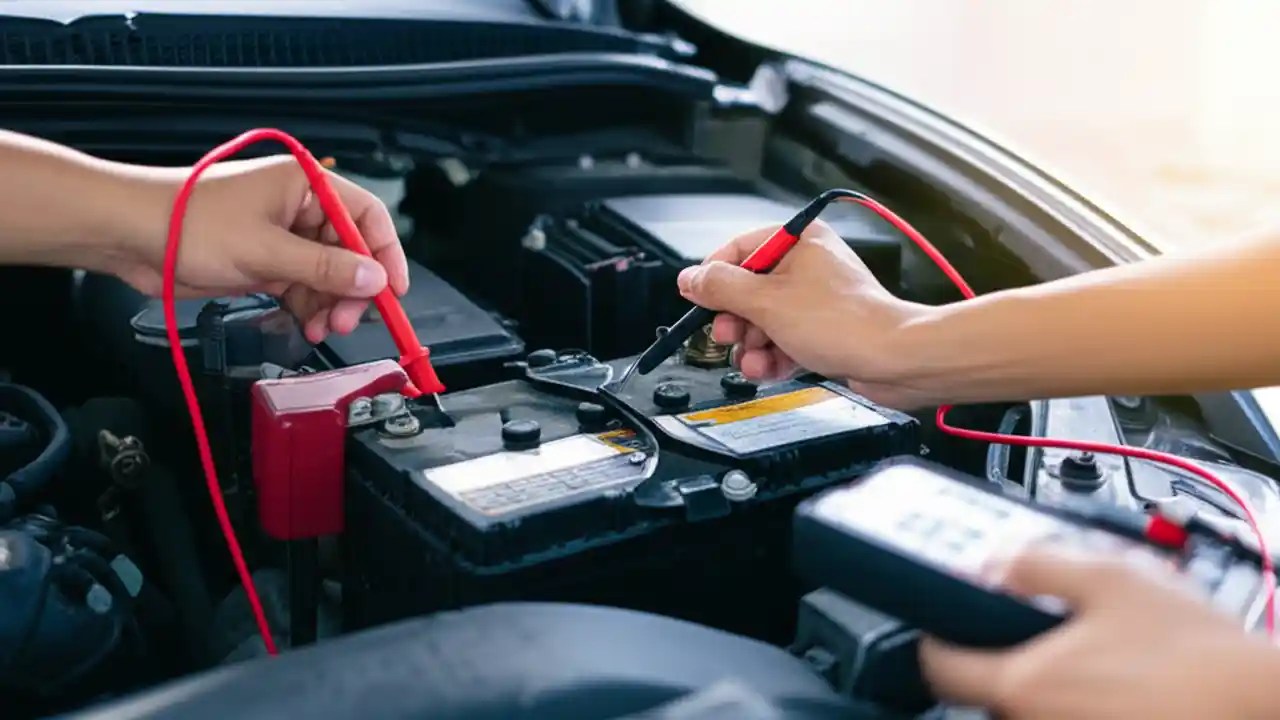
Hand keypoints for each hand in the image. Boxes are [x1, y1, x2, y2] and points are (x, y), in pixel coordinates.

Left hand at [108, 155, 408, 343]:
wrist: (131, 234)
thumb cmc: (191, 224)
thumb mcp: (265, 251)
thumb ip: (324, 269)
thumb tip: (375, 280)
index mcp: (305, 185)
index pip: (366, 217)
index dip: (385, 254)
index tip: (393, 291)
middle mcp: (299, 208)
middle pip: (350, 251)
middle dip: (353, 289)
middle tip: (348, 319)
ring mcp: (282, 237)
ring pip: (327, 274)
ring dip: (330, 304)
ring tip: (322, 328)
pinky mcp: (265, 261)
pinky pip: (303, 286)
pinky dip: (308, 307)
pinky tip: (306, 325)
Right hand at [676, 221, 931, 407]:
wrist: (893, 359)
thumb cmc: (845, 323)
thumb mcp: (765, 302)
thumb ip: (720, 288)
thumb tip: (689, 279)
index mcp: (798, 240)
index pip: (738, 250)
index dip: (714, 278)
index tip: (697, 301)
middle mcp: (808, 264)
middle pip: (748, 289)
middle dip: (735, 320)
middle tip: (729, 336)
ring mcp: (816, 298)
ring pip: (764, 319)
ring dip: (752, 345)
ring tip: (753, 361)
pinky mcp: (824, 329)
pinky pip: (784, 338)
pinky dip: (772, 356)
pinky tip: (768, 369)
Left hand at [919, 547, 1279, 718]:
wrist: (1258, 702)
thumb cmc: (1193, 650)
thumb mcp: (1108, 577)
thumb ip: (1035, 565)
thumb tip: (992, 564)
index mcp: (1023, 683)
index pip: (937, 666)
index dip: (936, 635)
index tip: (945, 620)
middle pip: (985, 688)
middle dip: (1003, 653)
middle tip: (1040, 626)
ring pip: (1029, 706)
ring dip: (1046, 679)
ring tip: (1095, 651)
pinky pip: (1065, 719)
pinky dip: (1078, 700)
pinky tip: (1115, 681)